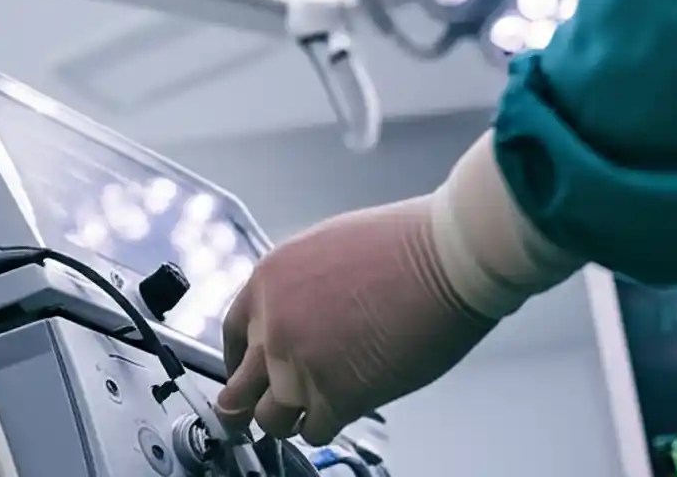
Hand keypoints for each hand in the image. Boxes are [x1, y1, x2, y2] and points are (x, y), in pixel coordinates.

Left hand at [215, 196, 496, 445]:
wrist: (445, 257)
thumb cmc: (403, 245)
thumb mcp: (324, 249)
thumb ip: (296, 290)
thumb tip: (295, 318)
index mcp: (267, 283)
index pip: (232, 337)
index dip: (240, 364)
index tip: (250, 377)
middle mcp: (272, 325)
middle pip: (238, 389)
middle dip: (248, 406)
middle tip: (262, 413)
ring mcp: (298, 364)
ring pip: (270, 420)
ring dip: (290, 420)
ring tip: (315, 410)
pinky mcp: (335, 395)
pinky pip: (314, 431)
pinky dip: (328, 426)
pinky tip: (345, 408)